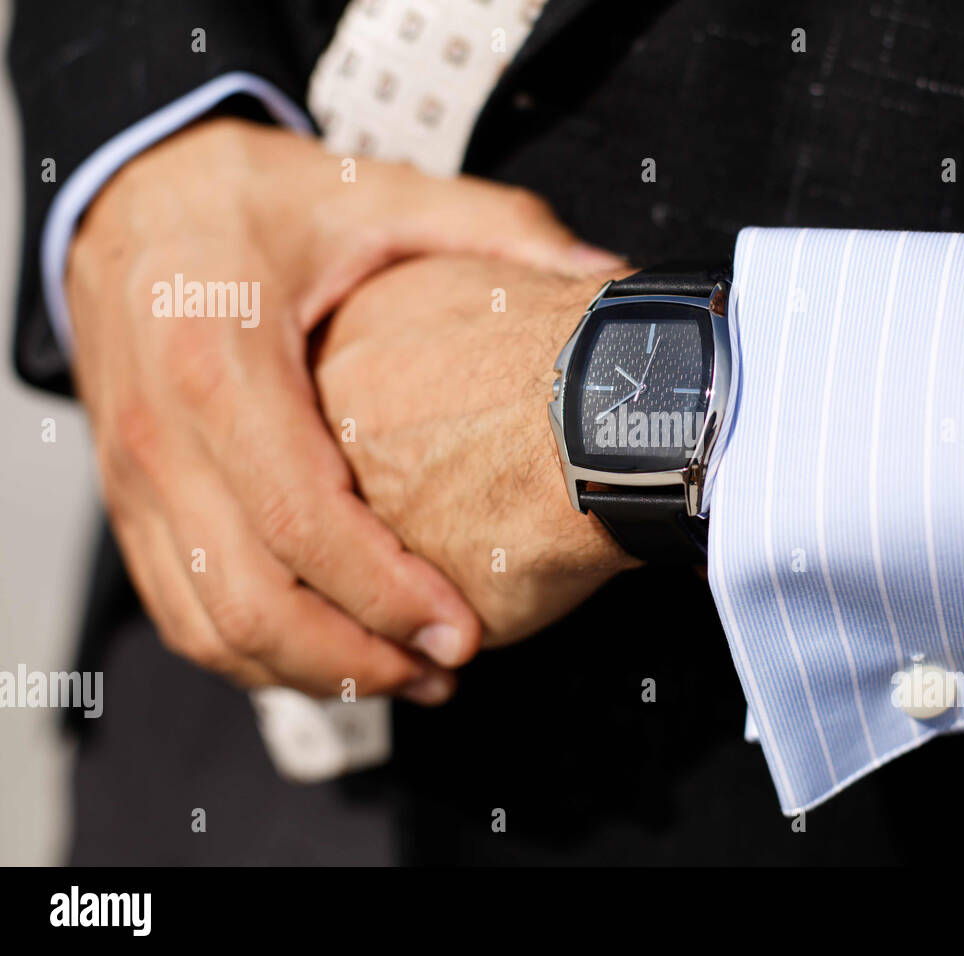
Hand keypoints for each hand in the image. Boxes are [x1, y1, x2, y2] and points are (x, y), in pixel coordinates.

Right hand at [67, 116, 622, 700]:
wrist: (130, 197)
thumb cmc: (248, 201)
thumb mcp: (373, 193)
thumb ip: (493, 229)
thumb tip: (603, 273)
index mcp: (220, 359)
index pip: (302, 519)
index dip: (387, 595)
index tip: (461, 634)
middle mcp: (161, 432)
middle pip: (250, 601)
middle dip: (357, 659)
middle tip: (444, 670)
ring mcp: (135, 476)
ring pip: (208, 626)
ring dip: (310, 674)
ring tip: (404, 676)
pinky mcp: (131, 500)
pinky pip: (179, 610)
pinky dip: (254, 654)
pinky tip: (331, 654)